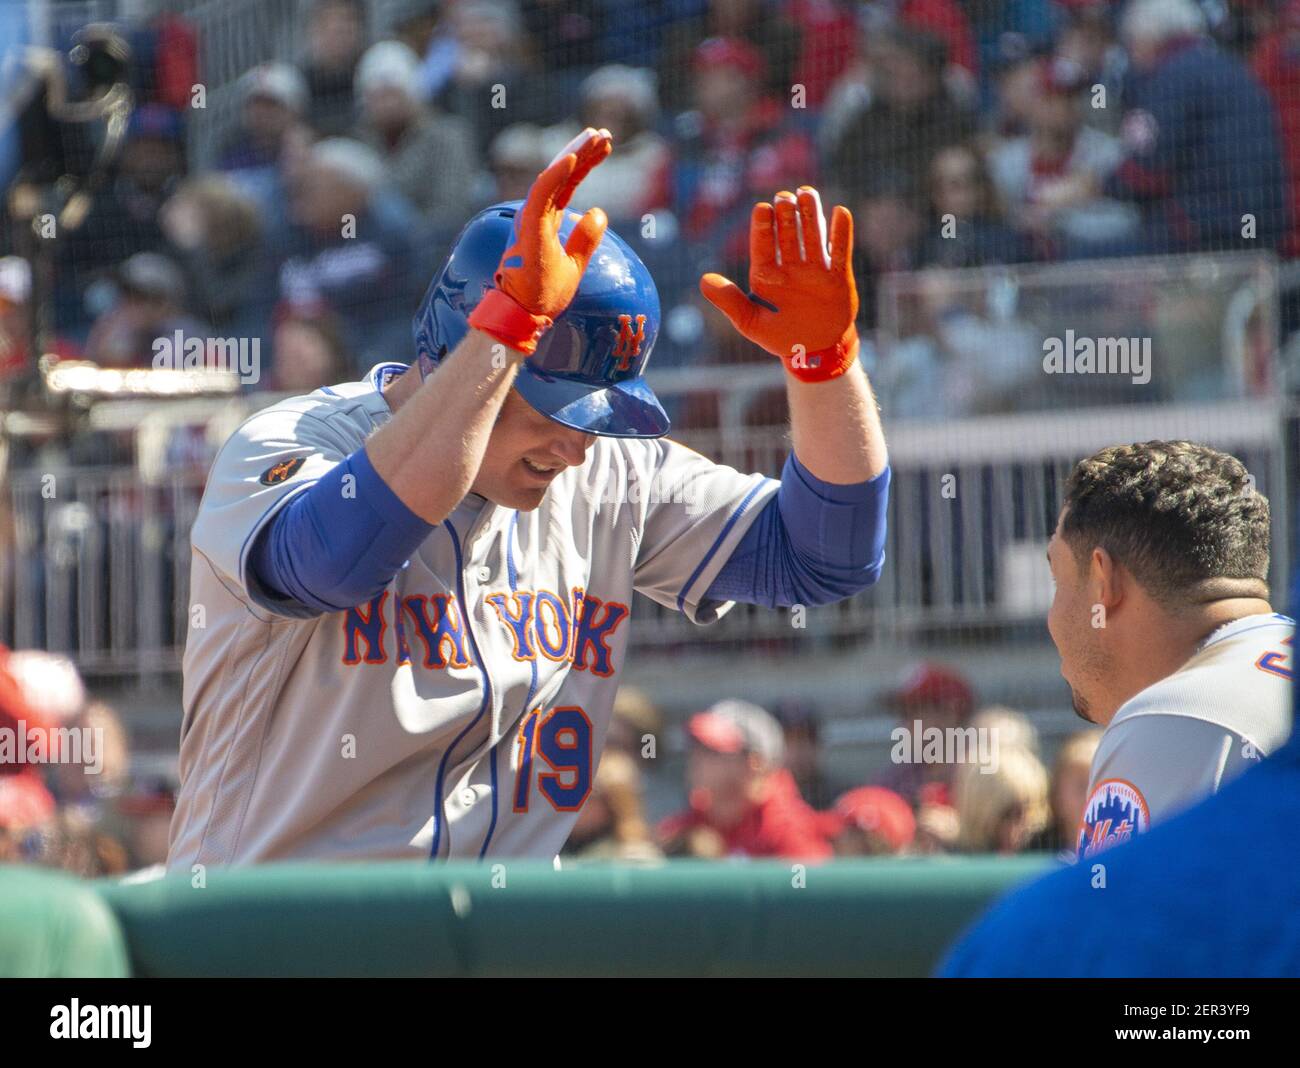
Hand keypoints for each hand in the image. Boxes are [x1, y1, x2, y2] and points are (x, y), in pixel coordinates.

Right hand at [470, 127, 611, 354]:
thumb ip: (586, 238)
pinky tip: (574, 157)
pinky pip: (543, 194)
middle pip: (562, 176)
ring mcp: (531, 220)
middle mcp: (536, 215)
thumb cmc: (544, 294)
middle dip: (584, 152)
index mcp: (545, 221)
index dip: (585, 163)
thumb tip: (600, 211)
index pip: (567, 184)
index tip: (605, 146)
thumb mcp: (574, 263)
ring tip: (596, 137)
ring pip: (553, 177)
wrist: (524, 316)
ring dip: (575, 155)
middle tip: (605, 135)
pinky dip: (557, 174)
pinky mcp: (529, 228)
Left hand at [700, 187, 858, 381]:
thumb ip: (729, 301)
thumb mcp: (750, 323)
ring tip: (807, 193)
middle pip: (788, 235)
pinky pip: (840, 252)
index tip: (762, 209)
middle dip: (786, 216)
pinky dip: (841, 233)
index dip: (763, 227)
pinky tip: (841, 212)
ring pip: (813, 237)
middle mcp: (790, 267)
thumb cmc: (779, 337)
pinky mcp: (838, 277)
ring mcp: (814, 270)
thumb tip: (703, 280)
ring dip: (811, 216)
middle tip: (784, 196)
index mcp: (767, 275)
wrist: (814, 352)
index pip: (763, 246)